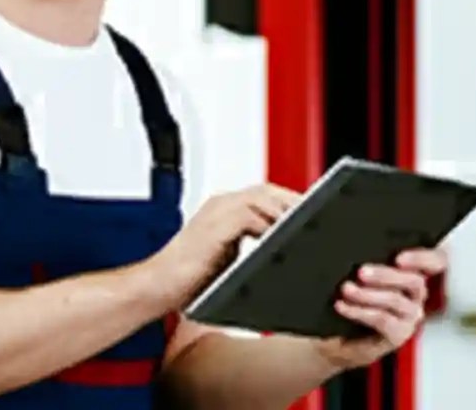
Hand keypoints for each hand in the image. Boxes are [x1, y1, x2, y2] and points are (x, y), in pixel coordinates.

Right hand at [146, 183, 301, 307]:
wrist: (157, 287)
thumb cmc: (188, 280)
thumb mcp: (227, 259)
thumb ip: (249, 249)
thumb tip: (281, 252)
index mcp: (223, 210)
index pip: (264, 195)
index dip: (288, 202)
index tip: (311, 214)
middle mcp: (220, 205)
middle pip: (267, 190)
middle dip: (294, 201)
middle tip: (318, 216)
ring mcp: (217, 212)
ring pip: (262, 197)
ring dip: (286, 210)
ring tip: (306, 225)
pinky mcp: (215, 226)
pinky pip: (250, 215)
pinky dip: (269, 224)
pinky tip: (282, 238)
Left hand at [311, 247, 447, 369]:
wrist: (341, 333)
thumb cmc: (354, 296)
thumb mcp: (364, 273)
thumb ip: (371, 258)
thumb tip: (357, 245)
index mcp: (413, 271)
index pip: (435, 261)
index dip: (422, 258)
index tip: (400, 258)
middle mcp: (417, 294)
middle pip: (414, 281)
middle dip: (386, 274)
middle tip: (362, 272)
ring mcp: (410, 315)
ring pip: (395, 300)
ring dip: (368, 294)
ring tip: (346, 288)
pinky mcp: (399, 334)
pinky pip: (381, 319)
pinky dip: (358, 311)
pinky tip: (341, 305)